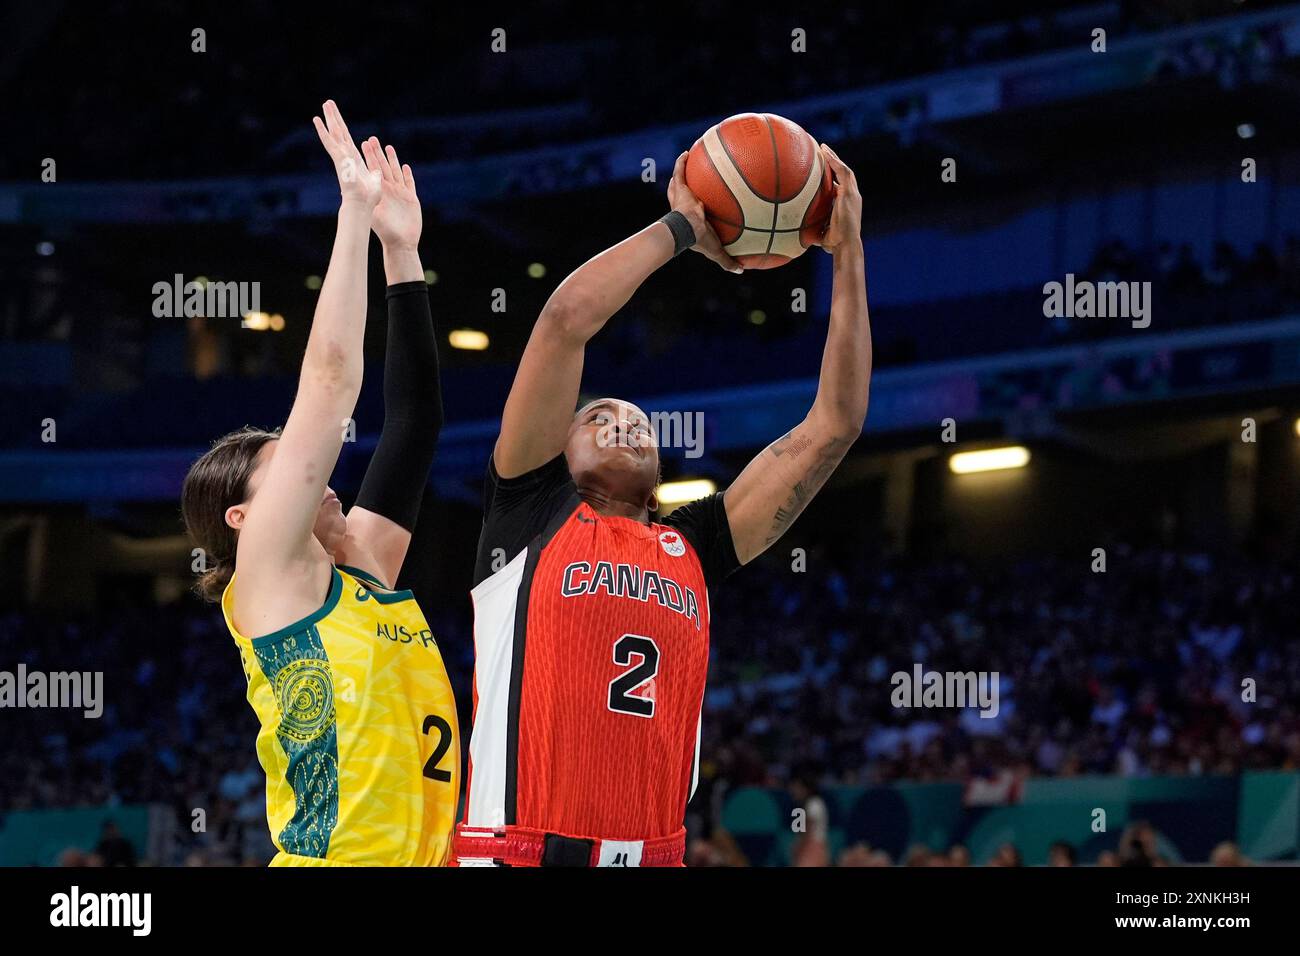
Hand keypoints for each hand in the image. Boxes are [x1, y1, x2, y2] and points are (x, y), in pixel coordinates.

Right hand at [312, 100, 381, 210]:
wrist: (362, 205)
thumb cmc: (368, 197)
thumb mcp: (375, 180)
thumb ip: (375, 173)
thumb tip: (378, 171)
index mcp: (354, 158)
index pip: (346, 139)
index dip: (342, 127)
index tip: (336, 118)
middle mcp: (345, 155)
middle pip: (339, 132)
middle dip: (334, 117)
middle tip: (328, 102)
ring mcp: (340, 156)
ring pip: (334, 133)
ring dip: (329, 118)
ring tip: (325, 104)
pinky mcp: (338, 159)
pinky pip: (329, 142)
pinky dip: (322, 131)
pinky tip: (316, 120)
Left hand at [365, 137, 421, 248]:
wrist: (401, 243)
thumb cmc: (385, 232)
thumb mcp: (373, 214)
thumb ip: (365, 203)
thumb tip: (346, 194)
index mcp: (379, 191)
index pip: (373, 170)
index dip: (369, 157)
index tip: (364, 144)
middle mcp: (389, 190)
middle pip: (383, 167)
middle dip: (378, 154)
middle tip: (372, 139)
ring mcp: (400, 193)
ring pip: (396, 172)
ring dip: (392, 160)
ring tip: (388, 147)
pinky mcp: (411, 199)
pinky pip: (410, 183)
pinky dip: (407, 175)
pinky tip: (405, 166)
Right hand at [668, 151, 740, 272]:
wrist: (687, 229)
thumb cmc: (699, 240)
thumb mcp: (717, 252)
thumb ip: (728, 260)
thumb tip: (741, 271)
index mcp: (690, 221)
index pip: (691, 213)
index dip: (694, 208)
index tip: (700, 206)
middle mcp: (681, 207)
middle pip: (680, 195)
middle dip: (682, 188)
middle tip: (691, 180)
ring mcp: (679, 197)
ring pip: (677, 182)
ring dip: (679, 172)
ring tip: (686, 159)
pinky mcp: (679, 188)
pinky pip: (679, 171)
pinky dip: (681, 162)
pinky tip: (686, 152)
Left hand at [816, 144, 861, 254]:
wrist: (846, 245)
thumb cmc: (834, 244)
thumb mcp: (822, 232)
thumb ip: (814, 228)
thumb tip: (798, 233)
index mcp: (847, 203)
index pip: (842, 185)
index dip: (834, 175)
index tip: (824, 169)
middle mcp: (852, 196)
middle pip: (844, 173)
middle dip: (835, 161)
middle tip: (824, 151)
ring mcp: (852, 194)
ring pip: (844, 170)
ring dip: (834, 158)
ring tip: (823, 148)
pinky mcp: (850, 193)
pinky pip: (842, 172)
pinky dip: (834, 162)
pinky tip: (825, 153)